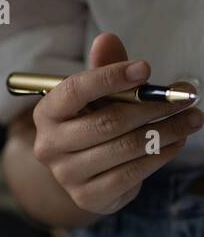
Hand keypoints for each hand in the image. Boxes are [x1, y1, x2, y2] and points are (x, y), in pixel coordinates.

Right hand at [32, 32, 201, 214]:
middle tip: (185, 97)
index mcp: (47, 114)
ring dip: (166, 130)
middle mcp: (49, 146)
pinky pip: (131, 173)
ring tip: (192, 118)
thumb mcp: (98, 95)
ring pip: (124, 148)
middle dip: (152, 107)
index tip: (146, 69)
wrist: (88, 174)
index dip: (110, 78)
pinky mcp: (87, 197)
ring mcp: (66, 175)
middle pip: (106, 122)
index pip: (75, 91)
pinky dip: (159, 155)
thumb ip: (104, 68)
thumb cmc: (94, 123)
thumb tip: (106, 40)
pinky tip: (176, 142)